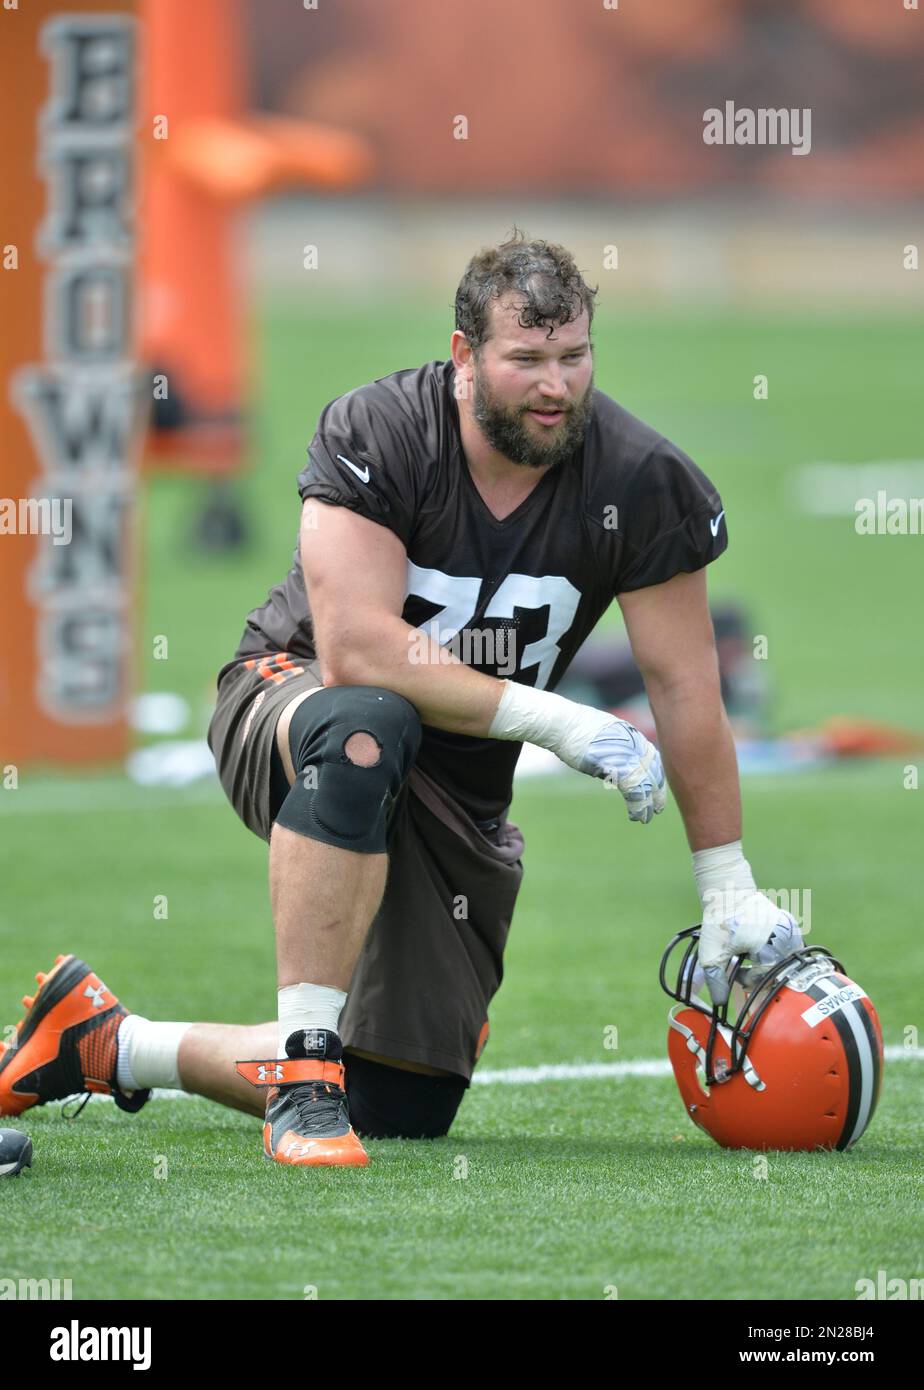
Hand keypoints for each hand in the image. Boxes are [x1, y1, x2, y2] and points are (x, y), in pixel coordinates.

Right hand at [577, 717, 665, 824]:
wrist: (562, 724)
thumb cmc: (573, 728)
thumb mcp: (602, 735)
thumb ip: (614, 745)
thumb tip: (615, 758)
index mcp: (631, 735)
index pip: (652, 758)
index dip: (656, 776)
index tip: (657, 790)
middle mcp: (634, 744)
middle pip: (655, 772)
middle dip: (657, 792)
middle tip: (657, 809)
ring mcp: (627, 754)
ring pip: (647, 784)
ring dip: (648, 804)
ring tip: (646, 818)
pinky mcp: (617, 767)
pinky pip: (635, 791)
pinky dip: (637, 806)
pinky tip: (636, 816)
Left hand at [699, 889, 803, 1004]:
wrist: (729, 894)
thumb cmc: (721, 923)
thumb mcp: (713, 953)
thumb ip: (716, 979)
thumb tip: (720, 1002)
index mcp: (771, 951)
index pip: (765, 981)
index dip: (750, 986)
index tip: (741, 987)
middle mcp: (786, 943)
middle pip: (778, 974)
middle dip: (763, 980)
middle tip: (748, 981)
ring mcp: (791, 933)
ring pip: (786, 962)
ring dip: (772, 967)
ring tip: (755, 965)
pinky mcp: (790, 926)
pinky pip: (789, 949)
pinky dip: (778, 955)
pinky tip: (763, 952)